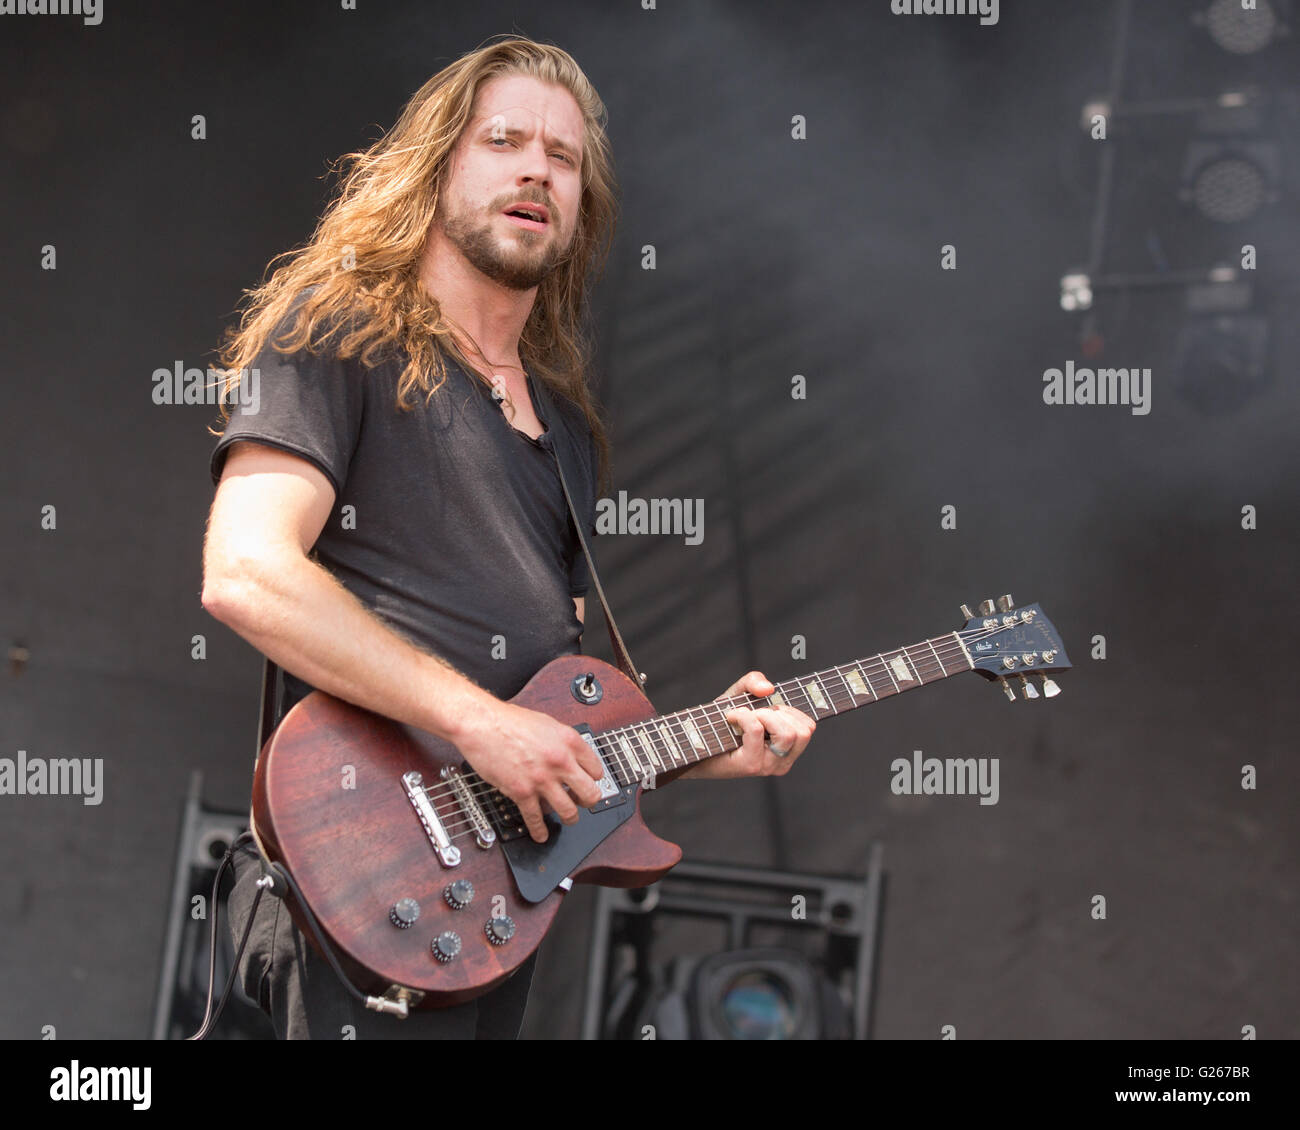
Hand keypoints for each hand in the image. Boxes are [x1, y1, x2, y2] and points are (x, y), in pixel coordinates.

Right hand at [452, 700, 605, 842]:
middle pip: (590, 793)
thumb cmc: (509, 721)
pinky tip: (540, 834)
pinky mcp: (522, 792)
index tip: (591, 783)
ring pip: (569, 811)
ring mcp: (542, 779)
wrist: (482, 724)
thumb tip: (571, 756)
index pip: (596, 770)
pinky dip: (539, 830)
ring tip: (568, 818)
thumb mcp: (547, 724)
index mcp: (569, 741)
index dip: (594, 779)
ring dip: (570, 818)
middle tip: (584, 803)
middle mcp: (560, 761)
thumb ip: (562, 742)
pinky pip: (536, 818)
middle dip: (588, 801)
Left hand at [679, 671, 814, 780]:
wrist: (694, 744)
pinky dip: (743, 715)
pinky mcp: (751, 765)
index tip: (769, 708)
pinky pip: (757, 729)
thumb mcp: (740, 694)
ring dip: (763, 714)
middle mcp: (783, 762)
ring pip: (786, 732)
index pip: (808, 726)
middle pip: (802, 731)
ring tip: (745, 716)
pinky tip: (731, 717)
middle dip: (778, 712)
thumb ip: (754, 682)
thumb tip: (768, 689)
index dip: (790, 710)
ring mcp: (768, 766)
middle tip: (755, 713)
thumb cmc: (721, 721)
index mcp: (788, 749)